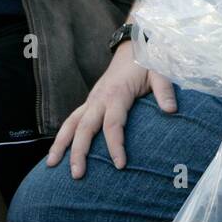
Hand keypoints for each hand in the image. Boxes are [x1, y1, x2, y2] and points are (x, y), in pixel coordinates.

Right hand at [47, 42, 176, 176]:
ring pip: (71, 123)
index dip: (115, 145)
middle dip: (79, 152)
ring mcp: (92, 100)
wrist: (133, 46)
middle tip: (77, 175)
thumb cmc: (148, 61)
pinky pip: (72, 119)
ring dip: (60, 144)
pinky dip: (62, 135)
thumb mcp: (160, 73)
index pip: (113, 124)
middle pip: (85, 128)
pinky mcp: (90, 102)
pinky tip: (56, 152)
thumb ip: (165, 91)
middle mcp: (99, 98)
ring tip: (50, 165)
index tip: (119, 165)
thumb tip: (171, 110)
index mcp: (117, 94)